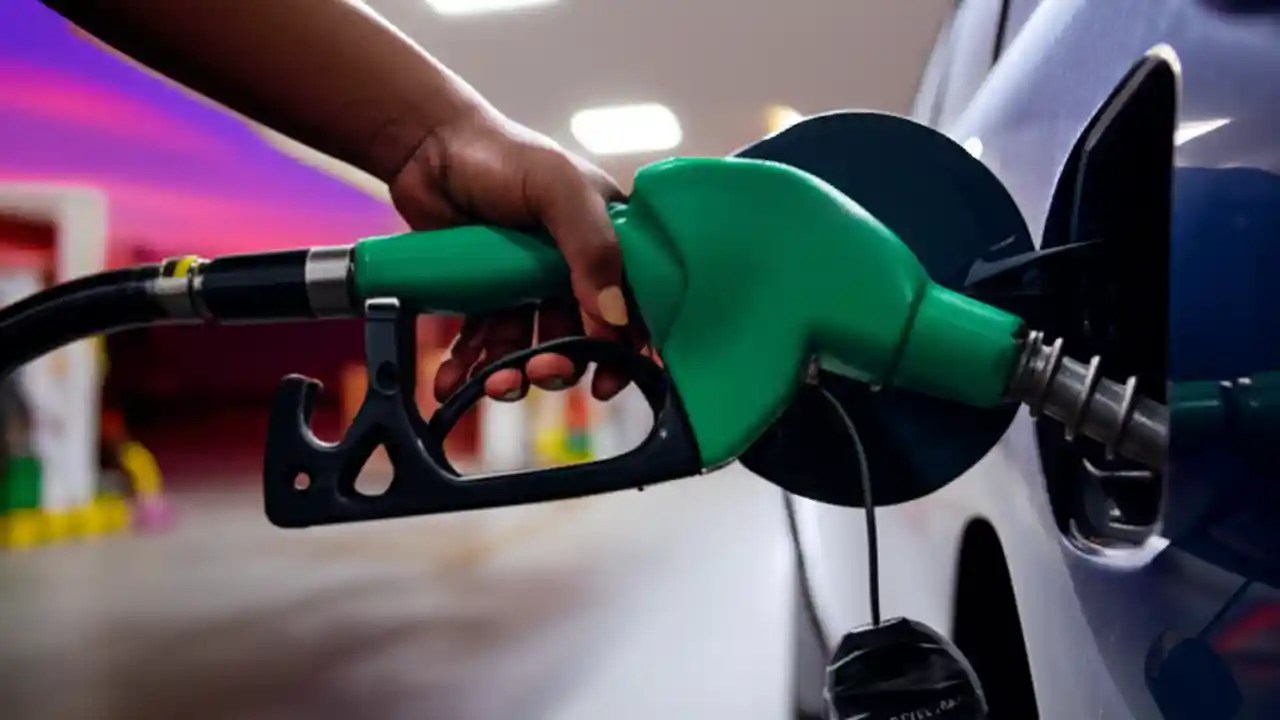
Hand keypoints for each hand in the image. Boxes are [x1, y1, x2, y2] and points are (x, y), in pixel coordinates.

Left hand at [389, 109, 643, 403]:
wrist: (425, 146)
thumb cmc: (501, 155)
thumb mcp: (559, 189)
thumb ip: (592, 247)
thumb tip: (613, 316)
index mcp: (607, 240)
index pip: (632, 305)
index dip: (625, 348)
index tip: (608, 380)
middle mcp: (572, 268)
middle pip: (579, 338)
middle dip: (560, 365)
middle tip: (538, 370)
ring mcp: (528, 285)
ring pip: (529, 348)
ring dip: (513, 375)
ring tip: (491, 384)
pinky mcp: (487, 295)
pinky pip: (484, 343)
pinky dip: (469, 368)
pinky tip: (449, 384)